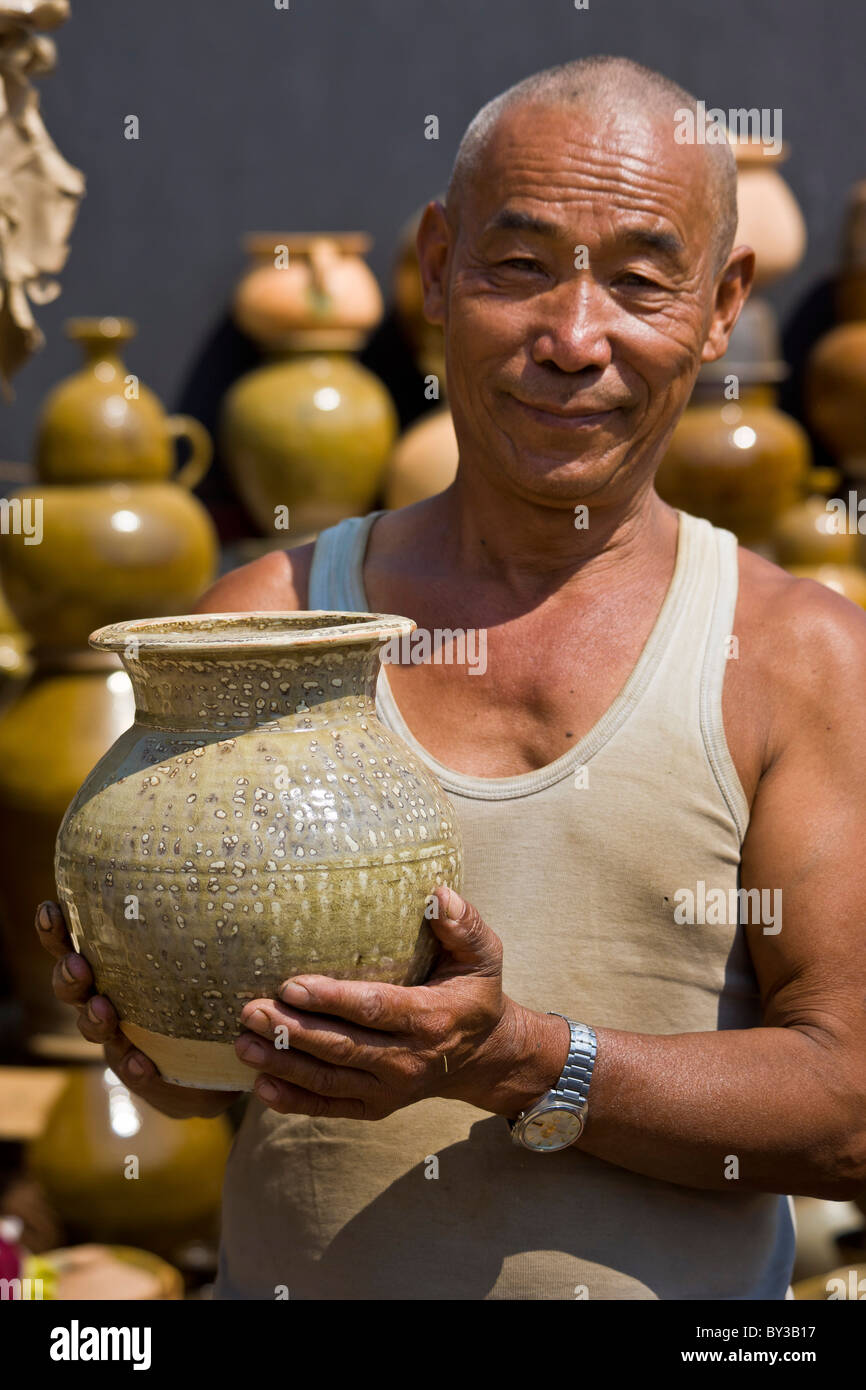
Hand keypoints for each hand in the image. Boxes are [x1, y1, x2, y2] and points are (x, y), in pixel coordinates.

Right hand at [35, 900, 237, 1118]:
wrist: (214, 1065)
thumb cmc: (201, 996)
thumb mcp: (200, 958)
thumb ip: (203, 927)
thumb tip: (231, 877)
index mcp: (115, 968)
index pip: (76, 945)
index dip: (57, 931)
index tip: (50, 909)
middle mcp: (108, 1001)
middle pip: (71, 986)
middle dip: (68, 974)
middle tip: (78, 965)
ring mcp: (121, 1039)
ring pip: (92, 1027)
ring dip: (94, 1018)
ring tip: (103, 1009)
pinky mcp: (142, 1072)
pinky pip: (133, 1071)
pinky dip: (134, 1066)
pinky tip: (141, 1060)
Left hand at [234, 885, 569, 1119]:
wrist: (485, 1055)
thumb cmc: (474, 993)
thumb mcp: (482, 956)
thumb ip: (465, 926)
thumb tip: (439, 895)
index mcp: (432, 1019)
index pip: (374, 1009)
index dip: (331, 999)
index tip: (291, 985)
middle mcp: (409, 1061)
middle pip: (342, 1047)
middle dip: (292, 1031)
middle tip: (250, 1012)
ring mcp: (391, 1090)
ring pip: (329, 1079)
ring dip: (283, 1064)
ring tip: (244, 1044)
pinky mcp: (376, 1106)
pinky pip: (331, 1106)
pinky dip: (295, 1101)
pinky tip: (261, 1086)